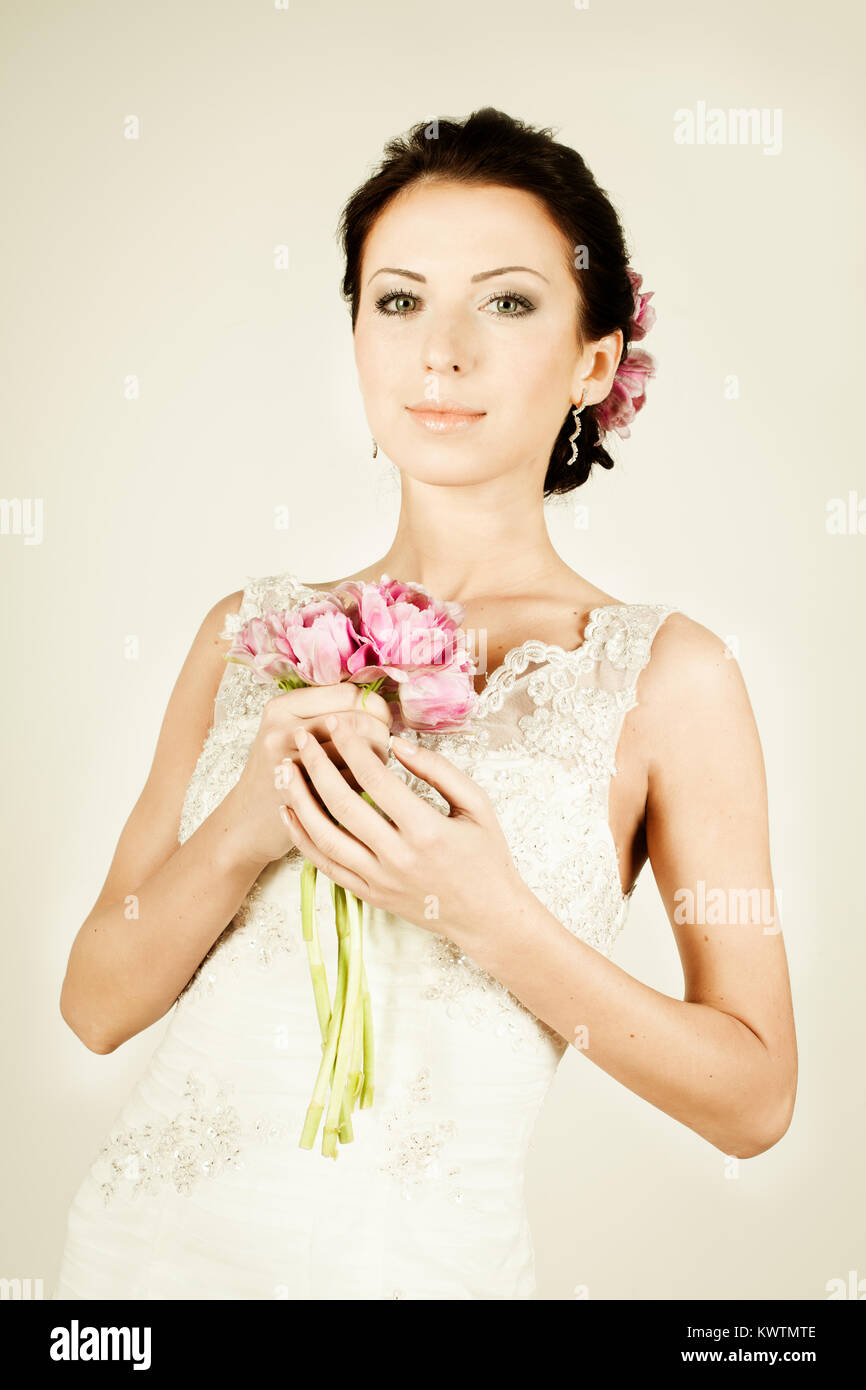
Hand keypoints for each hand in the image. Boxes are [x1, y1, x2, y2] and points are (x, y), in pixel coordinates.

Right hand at [223, 683, 391, 867]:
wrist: (248, 820)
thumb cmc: (279, 772)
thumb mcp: (290, 731)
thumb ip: (327, 712)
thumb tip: (379, 706)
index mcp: (283, 706)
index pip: (349, 694)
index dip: (376, 706)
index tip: (384, 719)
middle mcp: (282, 729)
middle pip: (358, 720)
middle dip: (382, 732)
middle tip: (384, 743)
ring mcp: (289, 762)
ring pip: (360, 751)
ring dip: (379, 757)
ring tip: (376, 762)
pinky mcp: (301, 793)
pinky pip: (352, 780)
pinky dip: (367, 781)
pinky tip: (363, 783)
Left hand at [278, 715, 524, 942]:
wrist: (487, 917)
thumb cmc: (486, 857)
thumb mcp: (477, 805)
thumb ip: (439, 771)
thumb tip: (398, 745)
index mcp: (427, 831)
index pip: (377, 779)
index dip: (353, 746)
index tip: (338, 722)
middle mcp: (398, 857)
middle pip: (343, 804)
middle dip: (317, 765)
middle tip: (302, 737)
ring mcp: (380, 880)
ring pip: (325, 837)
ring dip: (299, 800)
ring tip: (285, 769)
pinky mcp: (369, 895)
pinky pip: (326, 866)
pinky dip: (303, 838)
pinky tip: (289, 812)